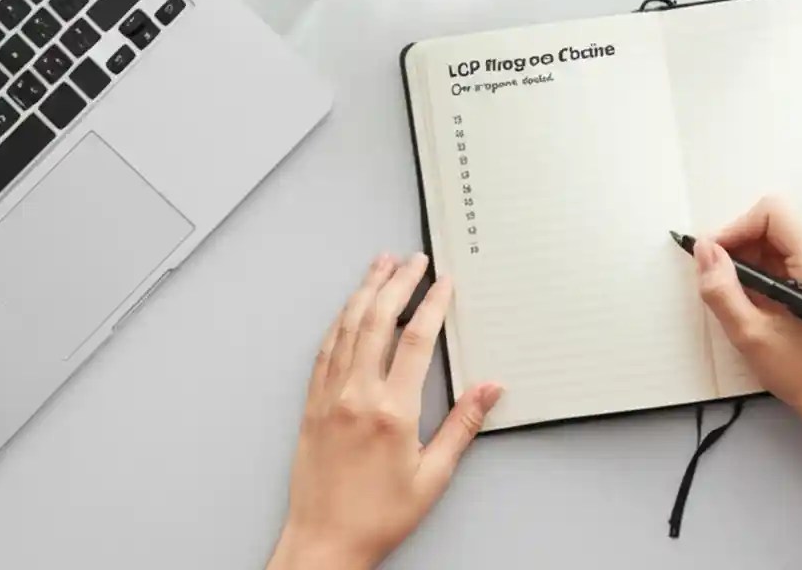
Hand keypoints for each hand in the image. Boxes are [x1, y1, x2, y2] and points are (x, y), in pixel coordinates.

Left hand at [268, 253, 502, 569]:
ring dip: (365, 291)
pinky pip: (324, 350)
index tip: (443, 283)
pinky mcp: (311, 405)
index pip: (415, 340)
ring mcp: (329, 396)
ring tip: (379, 265)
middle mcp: (356, 395)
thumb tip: (490, 389)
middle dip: (397, 283)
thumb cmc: (377, 516)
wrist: (323, 542)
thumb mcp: (433, 477)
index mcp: (392, 411)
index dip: (431, 304)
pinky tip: (347, 308)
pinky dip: (338, 321)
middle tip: (412, 259)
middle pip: (378, 321)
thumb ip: (462, 426)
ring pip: (346, 327)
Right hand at [693, 197, 801, 418]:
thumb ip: (721, 288)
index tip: (713, 258)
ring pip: (776, 235)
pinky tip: (757, 297)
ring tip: (740, 295)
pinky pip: (785, 250)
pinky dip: (762, 267)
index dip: (735, 229)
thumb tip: (703, 248)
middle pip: (773, 222)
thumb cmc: (799, 371)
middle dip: (740, 246)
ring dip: (749, 258)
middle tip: (722, 282)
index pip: (772, 213)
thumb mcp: (750, 334)